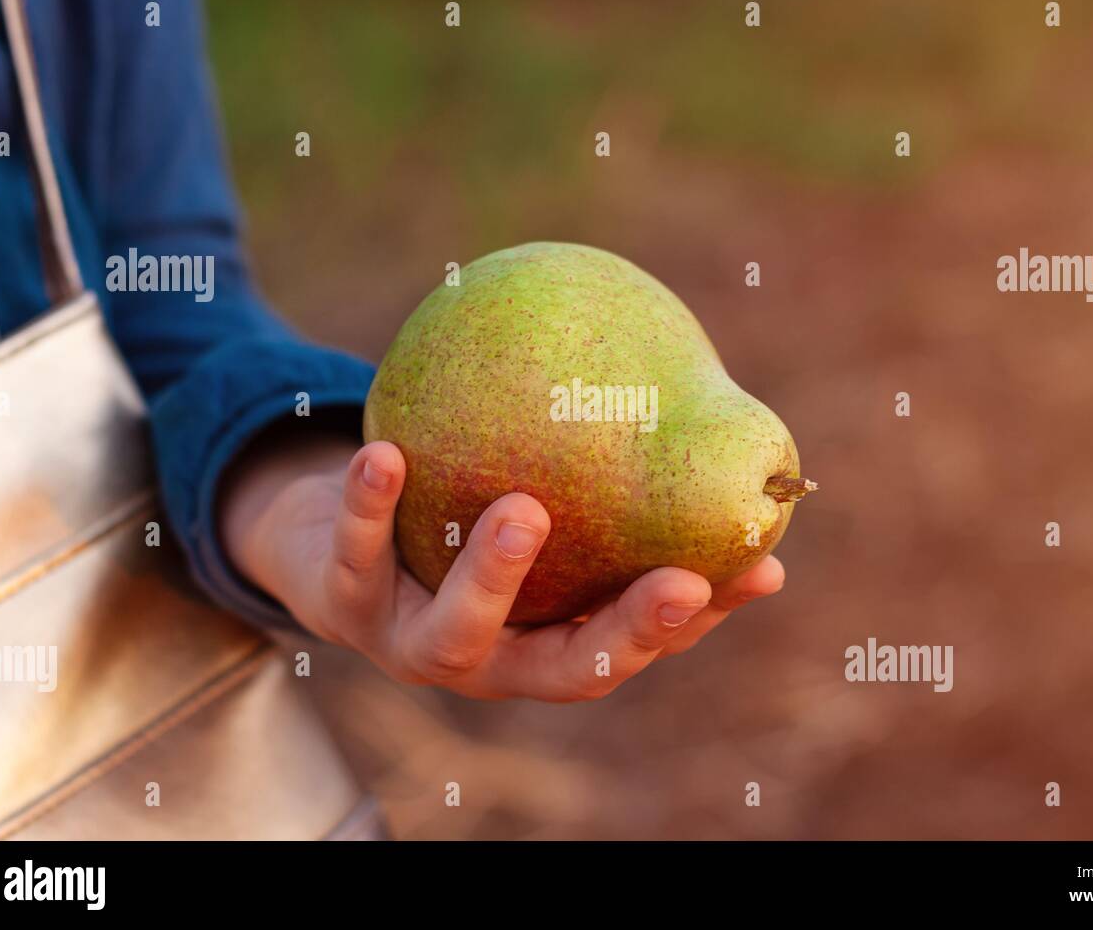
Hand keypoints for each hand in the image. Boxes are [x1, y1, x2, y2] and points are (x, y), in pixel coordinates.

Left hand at [220, 435, 784, 700]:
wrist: (332, 556)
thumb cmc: (463, 529)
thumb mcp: (543, 513)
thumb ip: (605, 492)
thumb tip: (716, 423)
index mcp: (545, 647)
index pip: (638, 643)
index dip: (699, 620)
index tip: (760, 571)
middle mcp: (490, 663)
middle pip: (565, 669)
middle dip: (626, 632)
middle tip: (681, 582)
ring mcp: (413, 642)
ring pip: (457, 631)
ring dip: (494, 576)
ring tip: (526, 509)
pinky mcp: (345, 600)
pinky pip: (355, 553)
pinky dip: (368, 507)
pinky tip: (385, 452)